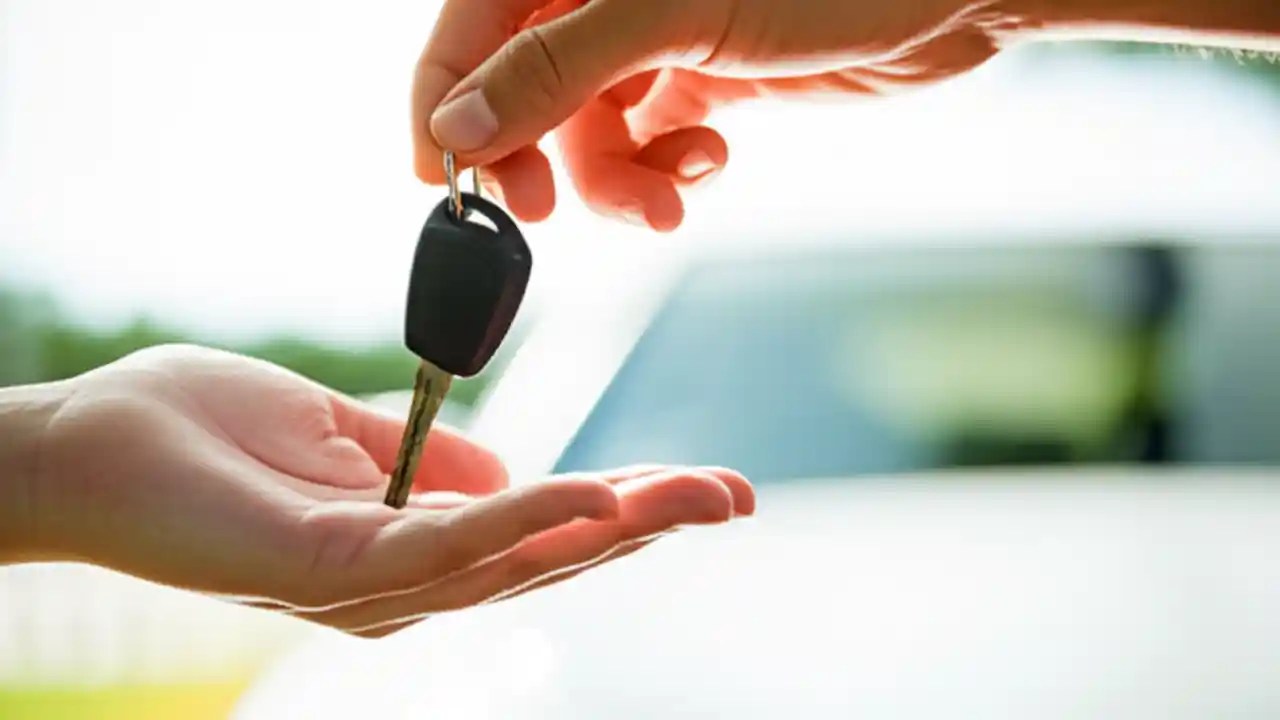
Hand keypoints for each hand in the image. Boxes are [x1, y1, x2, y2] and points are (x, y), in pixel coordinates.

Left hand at [23, 345, 752, 636]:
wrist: (85, 445)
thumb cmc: (198, 434)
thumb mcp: (335, 430)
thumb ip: (426, 457)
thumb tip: (512, 469)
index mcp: (406, 546)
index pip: (536, 532)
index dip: (623, 509)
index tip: (702, 483)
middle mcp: (401, 585)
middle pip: (549, 561)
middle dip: (649, 528)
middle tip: (737, 496)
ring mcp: (370, 589)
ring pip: (518, 563)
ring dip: (614, 527)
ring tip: (693, 495)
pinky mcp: (333, 574)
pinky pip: (448, 545)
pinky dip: (529, 517)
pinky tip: (591, 492)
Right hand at [412, 0, 1012, 231]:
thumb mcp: (676, 14)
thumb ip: (559, 67)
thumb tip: (460, 125)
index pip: (470, 26)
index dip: (446, 102)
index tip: (445, 182)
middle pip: (521, 85)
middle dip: (537, 155)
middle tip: (544, 211)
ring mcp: (651, 32)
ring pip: (587, 128)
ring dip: (617, 178)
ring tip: (668, 199)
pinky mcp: (697, 73)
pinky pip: (644, 138)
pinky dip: (665, 166)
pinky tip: (709, 159)